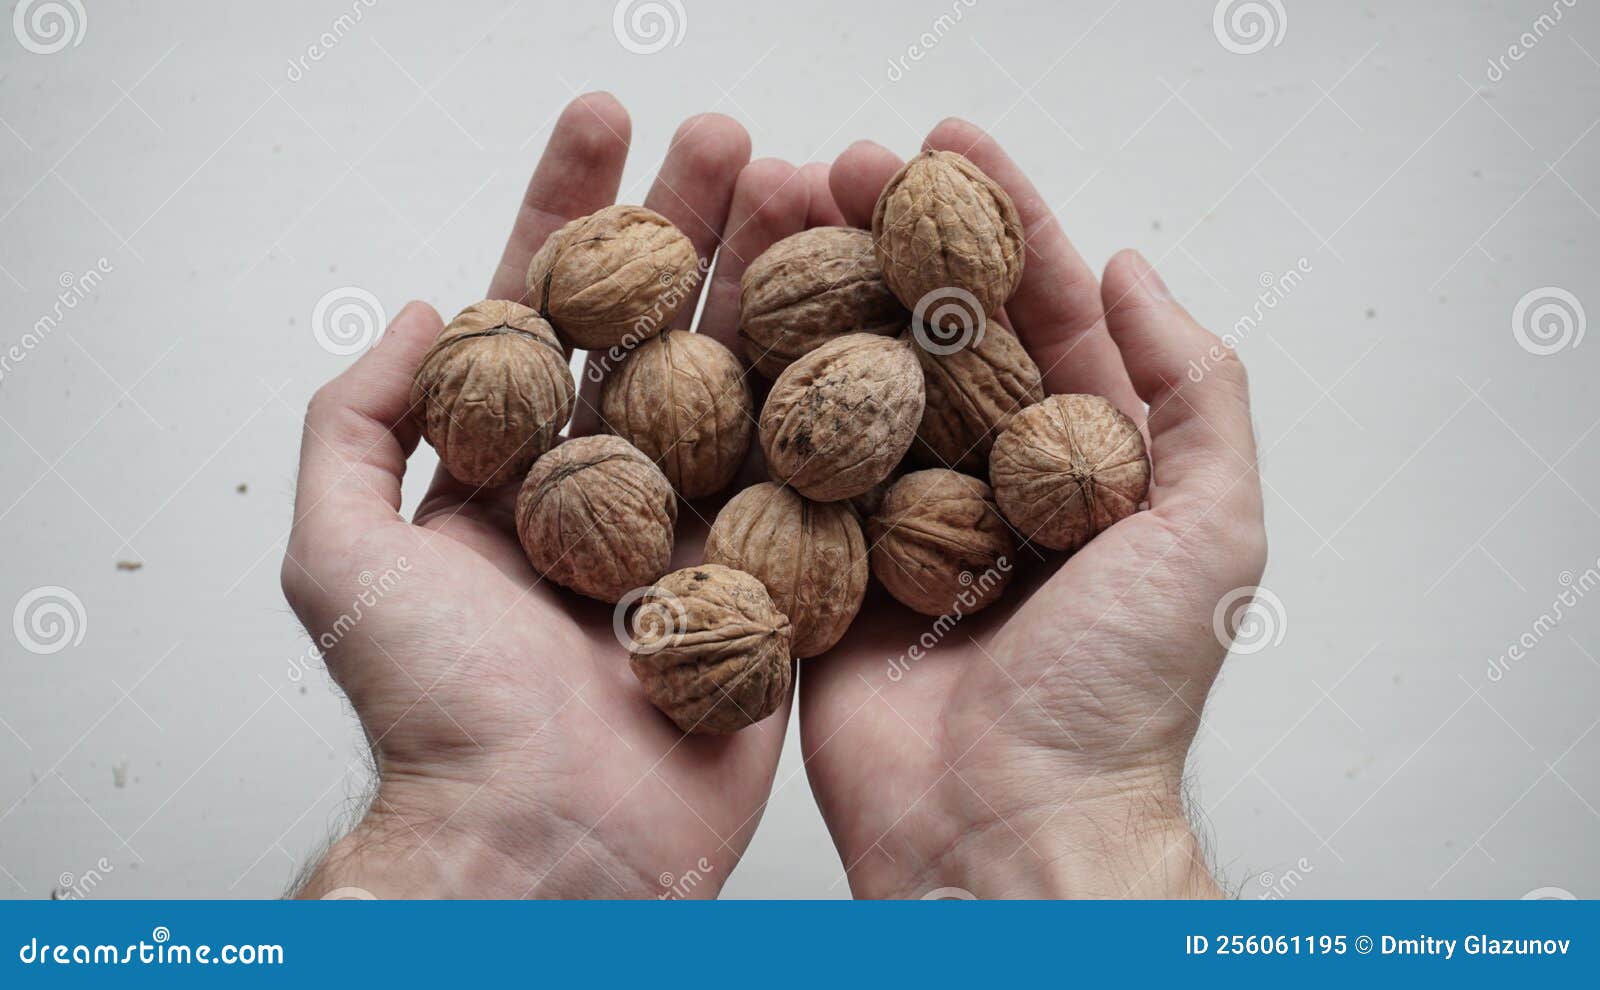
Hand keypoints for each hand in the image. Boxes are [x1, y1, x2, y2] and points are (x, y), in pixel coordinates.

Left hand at [286, 94, 829, 898]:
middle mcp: (609, 487)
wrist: (545, 845)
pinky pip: (808, 481)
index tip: (607, 125)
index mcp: (513, 470)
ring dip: (773, 285)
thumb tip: (420, 309)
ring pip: (741, 383)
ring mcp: (696, 531)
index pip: (543, 308)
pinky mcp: (770, 584)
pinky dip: (837, 401)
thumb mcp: (340, 558)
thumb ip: (357, 426)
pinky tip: (867, 319)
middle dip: (692, 225)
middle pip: (658, 327)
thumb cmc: (437, 717)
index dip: (573, 212)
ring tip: (806, 191)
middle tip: (731, 140)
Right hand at [800, 121, 1266, 898]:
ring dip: (812, 294)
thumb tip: (1136, 272)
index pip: (1036, 311)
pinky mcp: (822, 573)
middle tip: (830, 163)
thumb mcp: (1210, 532)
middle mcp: (984, 482)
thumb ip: (1197, 394)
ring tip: (762, 212)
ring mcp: (897, 524)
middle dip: (881, 237)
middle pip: (928, 331)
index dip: (995, 219)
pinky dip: (756, 400)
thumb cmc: (1119, 701)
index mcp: (1078, 462)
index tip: (945, 143)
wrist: (1010, 832)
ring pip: (852, 383)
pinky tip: (720, 326)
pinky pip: (786, 473)